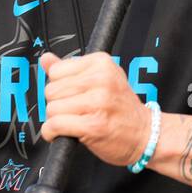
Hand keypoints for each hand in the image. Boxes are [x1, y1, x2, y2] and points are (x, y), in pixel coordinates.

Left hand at [39, 52, 150, 167]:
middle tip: (74, 110)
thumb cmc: (121, 107)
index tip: (72, 95)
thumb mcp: (101, 79)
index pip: (56, 71)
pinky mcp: (93, 125)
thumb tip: (46, 59)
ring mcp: (98, 102)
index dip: (59, 86)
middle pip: (52, 90)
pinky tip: (61, 133)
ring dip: (56, 119)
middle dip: (57, 103)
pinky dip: (52, 132)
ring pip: (52, 108)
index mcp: (101, 63)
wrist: (145, 133)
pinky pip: (56, 125)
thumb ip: (71, 69)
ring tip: (73, 121)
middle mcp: (101, 79)